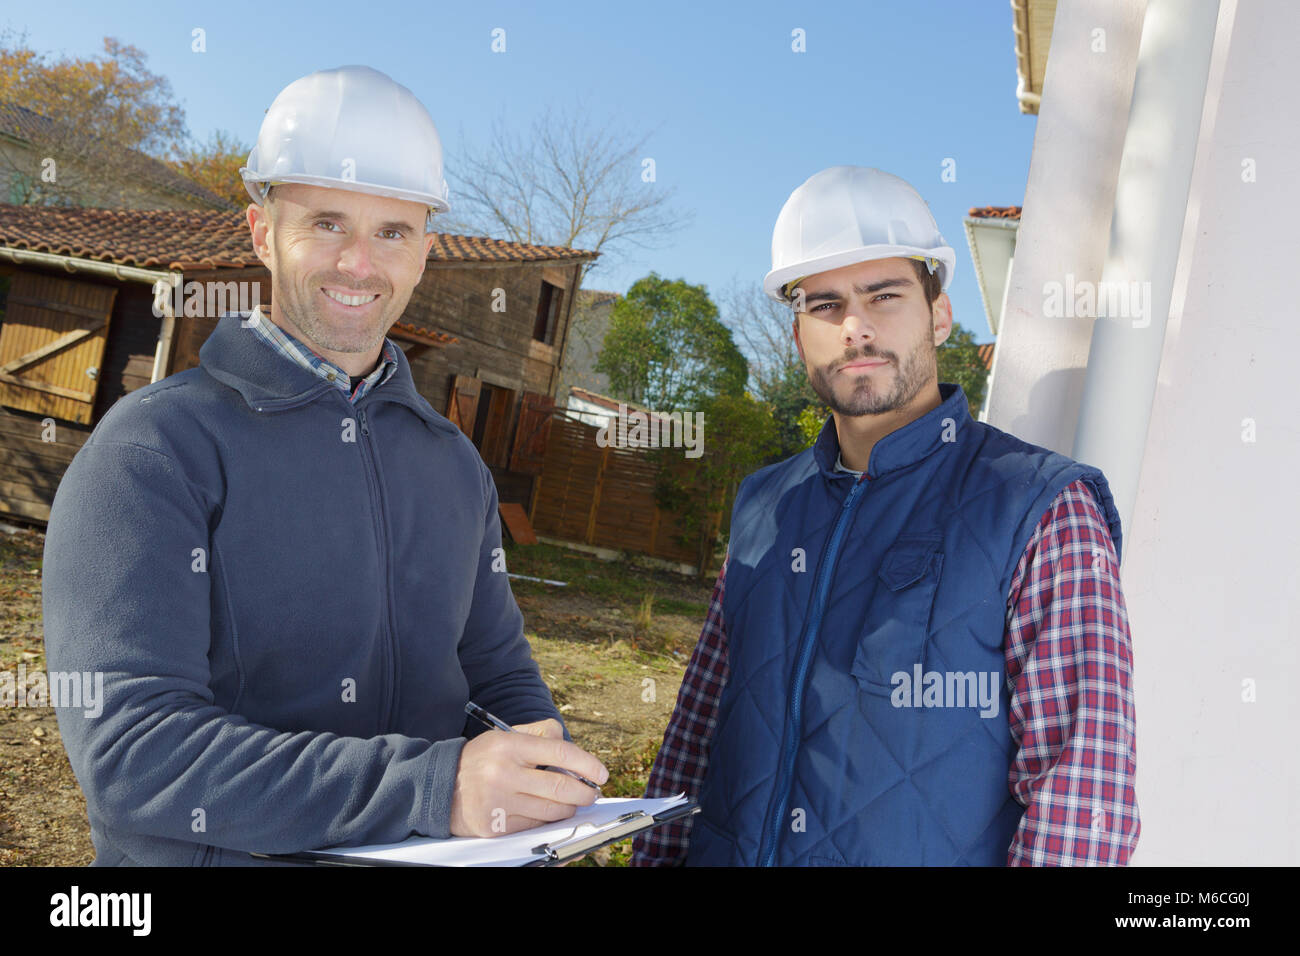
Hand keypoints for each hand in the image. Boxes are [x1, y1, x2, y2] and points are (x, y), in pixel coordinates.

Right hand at [449, 718, 609, 836]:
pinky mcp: (496, 826)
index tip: (601, 773)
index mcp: (509, 746)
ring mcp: (500, 802)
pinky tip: (549, 812)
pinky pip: (535, 824)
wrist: (441, 786)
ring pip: (552, 810)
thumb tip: (572, 747)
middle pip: (561, 787)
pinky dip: (548, 819)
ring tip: (573, 802)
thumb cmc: (482, 759)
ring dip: (570, 807)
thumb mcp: (505, 736)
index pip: (560, 753)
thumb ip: (539, 734)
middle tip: (592, 793)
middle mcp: (504, 773)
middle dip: (585, 792)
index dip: (587, 764)